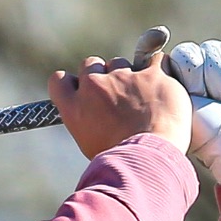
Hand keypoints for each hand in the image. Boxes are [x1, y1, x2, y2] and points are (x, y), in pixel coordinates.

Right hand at [49, 52, 190, 160]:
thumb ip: (87, 120)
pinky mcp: (151, 74)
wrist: (147, 160)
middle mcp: (94, 87)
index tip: (80, 88)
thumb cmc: (119, 160)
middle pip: (91, 63)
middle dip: (102, 74)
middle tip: (115, 94)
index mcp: (74, 107)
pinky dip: (158, 69)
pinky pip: (154, 60)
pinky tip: (161, 85)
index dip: (71, 82)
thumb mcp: (89, 144)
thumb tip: (95, 117)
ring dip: (129, 74)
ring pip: (121, 62)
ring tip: (143, 98)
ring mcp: (123, 78)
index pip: (59, 80)